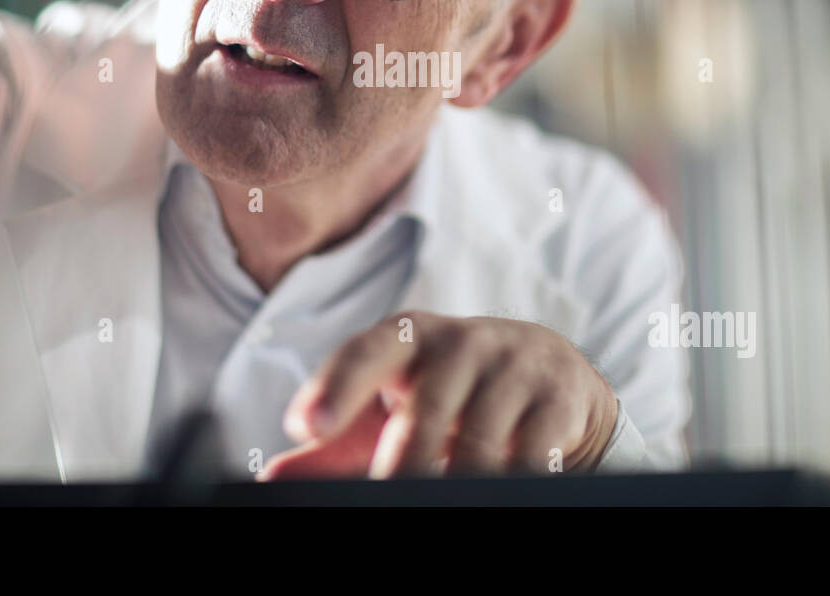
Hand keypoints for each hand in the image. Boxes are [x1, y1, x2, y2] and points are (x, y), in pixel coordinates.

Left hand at [257, 311, 617, 479]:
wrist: (549, 373)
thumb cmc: (451, 392)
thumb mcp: (394, 407)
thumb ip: (336, 442)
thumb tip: (274, 476)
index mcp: (408, 337)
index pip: (366, 353)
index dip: (335, 387)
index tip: (307, 426)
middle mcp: (460, 341)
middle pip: (423, 407)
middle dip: (402, 462)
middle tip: (388, 493)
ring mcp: (512, 363)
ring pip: (477, 438)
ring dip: (457, 478)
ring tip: (447, 491)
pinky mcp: (556, 395)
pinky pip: (530, 451)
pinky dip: (509, 475)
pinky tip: (497, 485)